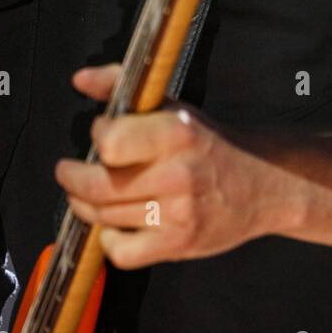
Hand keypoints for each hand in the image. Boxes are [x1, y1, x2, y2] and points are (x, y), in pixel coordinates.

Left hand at [55, 63, 280, 268]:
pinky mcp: (180, 244)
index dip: (97, 137)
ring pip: (105, 217)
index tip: (101, 134)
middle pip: (99, 186)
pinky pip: (123, 252)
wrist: (263, 182)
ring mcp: (179, 214)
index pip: (109, 142)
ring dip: (85, 205)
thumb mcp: (172, 105)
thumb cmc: (209, 142)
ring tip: (87, 194)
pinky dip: (109, 240)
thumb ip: (121, 85)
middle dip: (72, 179)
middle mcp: (177, 174)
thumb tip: (81, 80)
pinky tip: (114, 224)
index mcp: (175, 133)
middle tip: (68, 172)